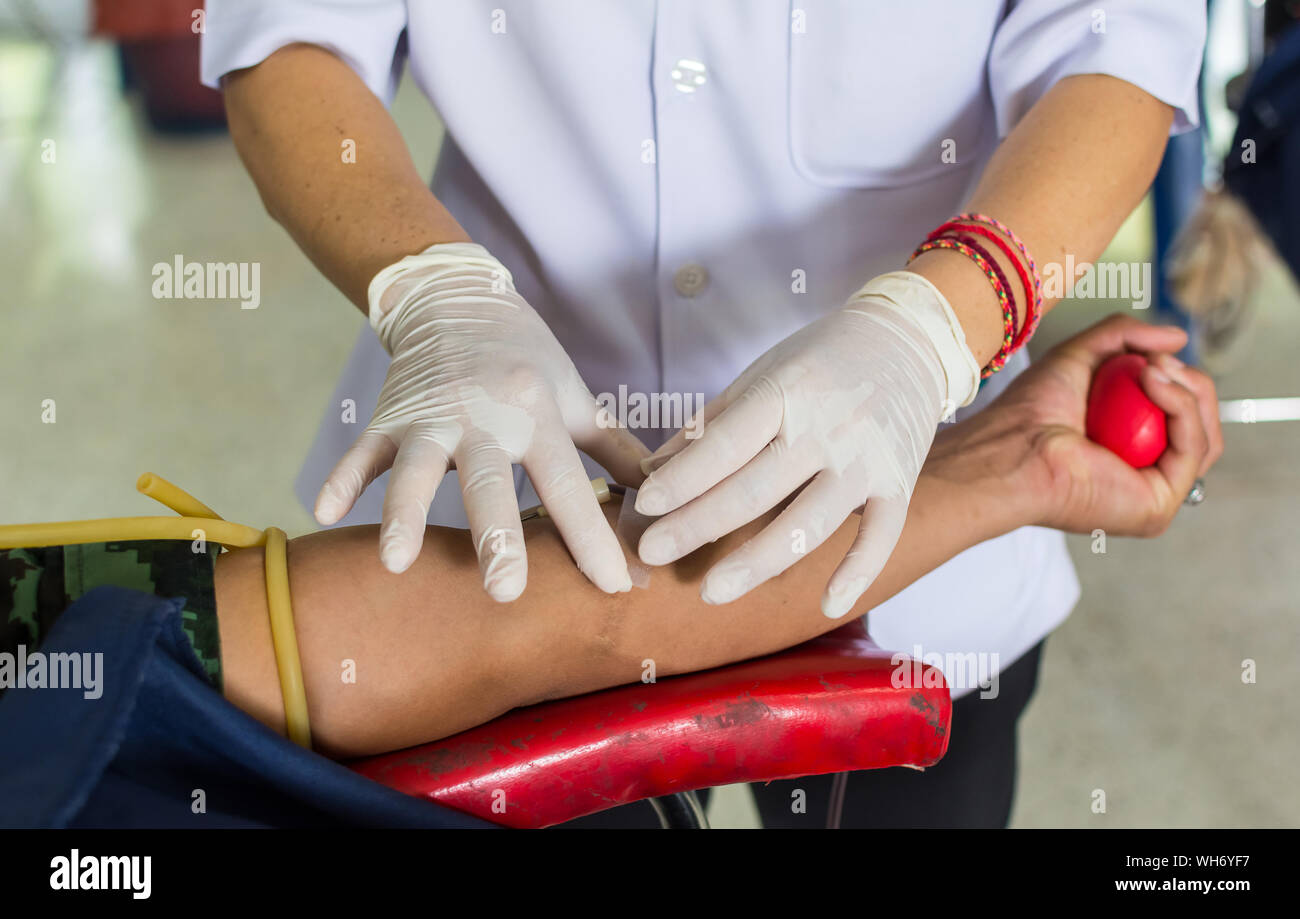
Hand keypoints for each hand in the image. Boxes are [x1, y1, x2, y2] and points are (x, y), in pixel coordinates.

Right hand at [314, 243, 648, 599]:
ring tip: (396, 562)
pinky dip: (342, 480)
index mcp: (537, 415)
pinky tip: (324, 513)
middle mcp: (484, 417)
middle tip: (505, 591)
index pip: (570, 485)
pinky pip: (361, 452)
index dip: (592, 538)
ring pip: (415, 470)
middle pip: (489, 482)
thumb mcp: (578, 397)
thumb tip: (666, 497)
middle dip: (496, 535)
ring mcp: (430, 417)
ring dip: (405, 514)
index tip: (614, 588)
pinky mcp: (388, 417)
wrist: (458, 298)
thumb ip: (619, 449)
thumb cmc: (527, 360)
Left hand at [633, 272, 980, 617]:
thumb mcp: (761, 375)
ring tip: (712, 593)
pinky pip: (881, 535)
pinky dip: (858, 573)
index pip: (725, 445)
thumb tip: (650, 472)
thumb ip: (709, 426)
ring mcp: (866, 458)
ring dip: (758, 562)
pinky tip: (827, 606)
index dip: (683, 479)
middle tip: (652, 554)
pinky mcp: (900, 481)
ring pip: (808, 523)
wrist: (908, 340)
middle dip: (698, 525)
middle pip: (755, 490)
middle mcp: (827, 426)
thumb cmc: (820, 360)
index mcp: (786, 392)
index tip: (645, 508)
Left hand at [987, 314, 1223, 535]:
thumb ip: (1125, 335)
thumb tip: (1179, 337)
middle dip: (1192, 383)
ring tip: (1152, 368)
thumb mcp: (1082, 355)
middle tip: (1158, 360)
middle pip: (1201, 427)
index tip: (1154, 354)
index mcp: (1129, 447)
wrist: (1013, 445)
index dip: (1179, 381)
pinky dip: (1181, 408)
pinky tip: (1153, 383)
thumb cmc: (1031, 409)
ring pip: (1205, 437)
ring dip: (1189, 390)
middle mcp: (1142, 473)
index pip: (1181, 415)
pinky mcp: (1157, 507)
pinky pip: (1193, 449)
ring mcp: (1152, 493)